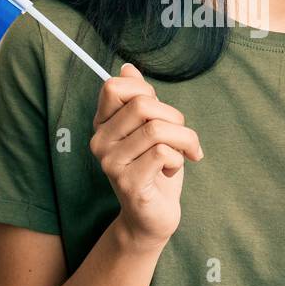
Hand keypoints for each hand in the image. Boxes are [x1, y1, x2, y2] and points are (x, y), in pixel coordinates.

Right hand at [89, 62, 202, 246]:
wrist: (152, 217)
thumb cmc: (154, 169)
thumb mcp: (150, 129)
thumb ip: (139, 100)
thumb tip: (127, 68)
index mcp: (103, 124)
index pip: (114, 87)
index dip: (146, 92)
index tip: (161, 113)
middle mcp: (100, 142)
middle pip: (142, 105)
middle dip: (175, 118)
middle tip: (183, 138)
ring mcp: (111, 163)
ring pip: (157, 129)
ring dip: (184, 140)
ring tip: (184, 155)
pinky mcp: (128, 183)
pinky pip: (162, 153)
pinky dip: (178, 159)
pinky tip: (171, 172)